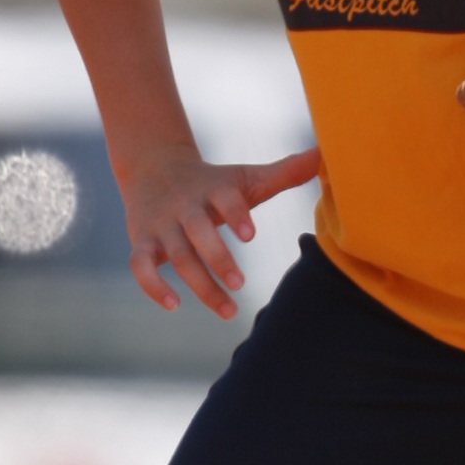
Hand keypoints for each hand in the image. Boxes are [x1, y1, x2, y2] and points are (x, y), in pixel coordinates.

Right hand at [118, 143, 321, 317]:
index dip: (235, 214)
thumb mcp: (246, 177)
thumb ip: (285, 172)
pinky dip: (153, 286)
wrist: (154, 167)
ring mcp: (161, 225)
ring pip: (176, 255)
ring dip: (199, 284)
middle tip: (240, 282)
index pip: (224, 198)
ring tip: (229, 309)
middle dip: (217, 256)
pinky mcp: (142, 242)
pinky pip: (140, 266)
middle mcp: (185, 206)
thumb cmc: (213, 182)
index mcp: (213, 188)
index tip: (250, 235)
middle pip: (197, 230)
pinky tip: (174, 305)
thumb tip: (325, 154)